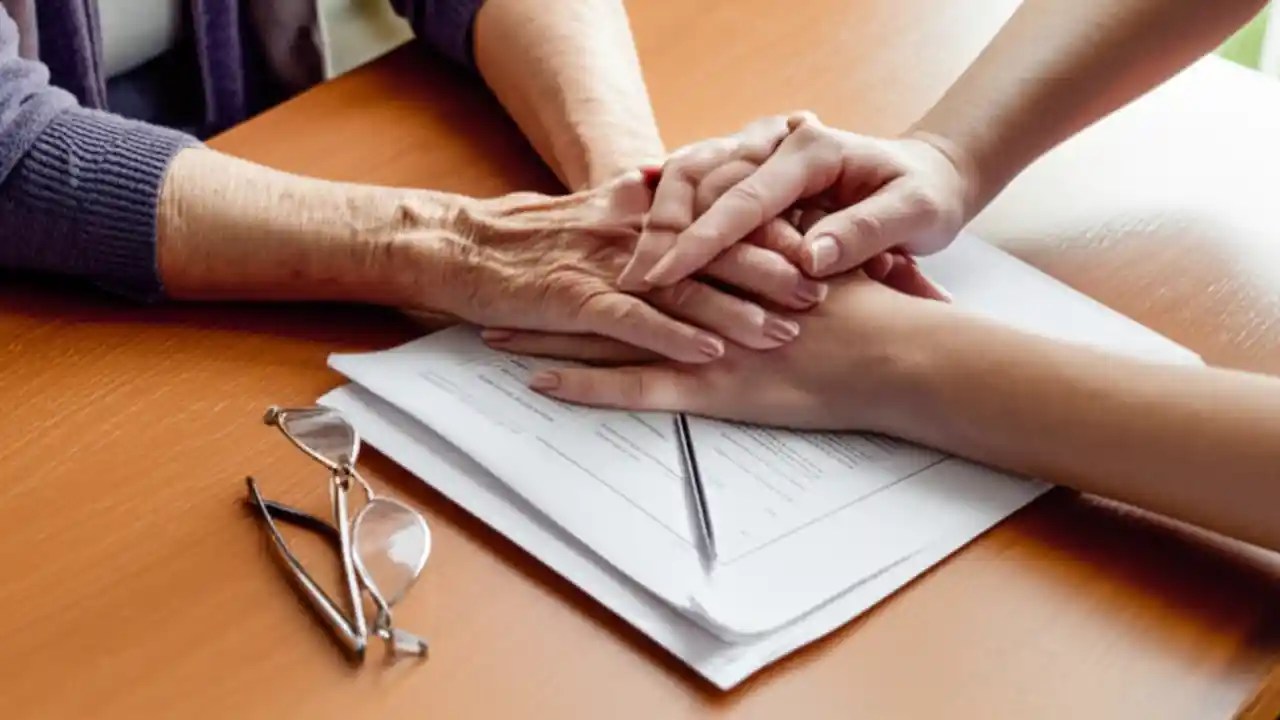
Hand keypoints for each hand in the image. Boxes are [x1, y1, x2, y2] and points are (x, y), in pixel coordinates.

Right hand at [406, 172, 826, 363]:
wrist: (461, 246)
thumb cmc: (531, 239)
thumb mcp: (599, 216)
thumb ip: (650, 216)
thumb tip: (698, 220)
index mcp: (641, 210)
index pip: (717, 215)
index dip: (768, 230)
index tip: (818, 243)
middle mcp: (631, 234)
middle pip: (714, 249)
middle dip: (772, 270)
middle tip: (825, 288)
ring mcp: (604, 267)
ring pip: (685, 286)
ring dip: (737, 308)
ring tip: (786, 327)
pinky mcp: (575, 300)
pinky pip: (635, 320)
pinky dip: (675, 334)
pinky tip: (713, 349)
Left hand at [498, 273, 949, 432]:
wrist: (895, 352)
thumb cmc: (867, 307)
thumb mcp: (818, 257)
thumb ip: (780, 239)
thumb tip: (770, 219)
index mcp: (720, 262)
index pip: (641, 249)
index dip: (592, 245)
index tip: (549, 239)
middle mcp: (697, 296)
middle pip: (606, 286)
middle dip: (549, 283)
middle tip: (498, 278)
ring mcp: (698, 343)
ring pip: (606, 334)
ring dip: (548, 331)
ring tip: (492, 330)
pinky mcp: (709, 390)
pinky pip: (635, 389)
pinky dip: (587, 386)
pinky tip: (541, 382)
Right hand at [622, 113, 973, 287]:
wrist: (931, 176)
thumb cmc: (927, 197)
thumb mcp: (916, 214)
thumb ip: (865, 233)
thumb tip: (811, 261)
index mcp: (813, 150)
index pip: (744, 198)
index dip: (703, 239)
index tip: (667, 272)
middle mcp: (776, 141)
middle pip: (699, 180)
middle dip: (663, 231)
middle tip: (636, 280)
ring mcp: (759, 151)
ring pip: (688, 178)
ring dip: (659, 224)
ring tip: (637, 273)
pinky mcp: (751, 171)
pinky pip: (698, 187)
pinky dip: (670, 214)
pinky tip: (647, 245)